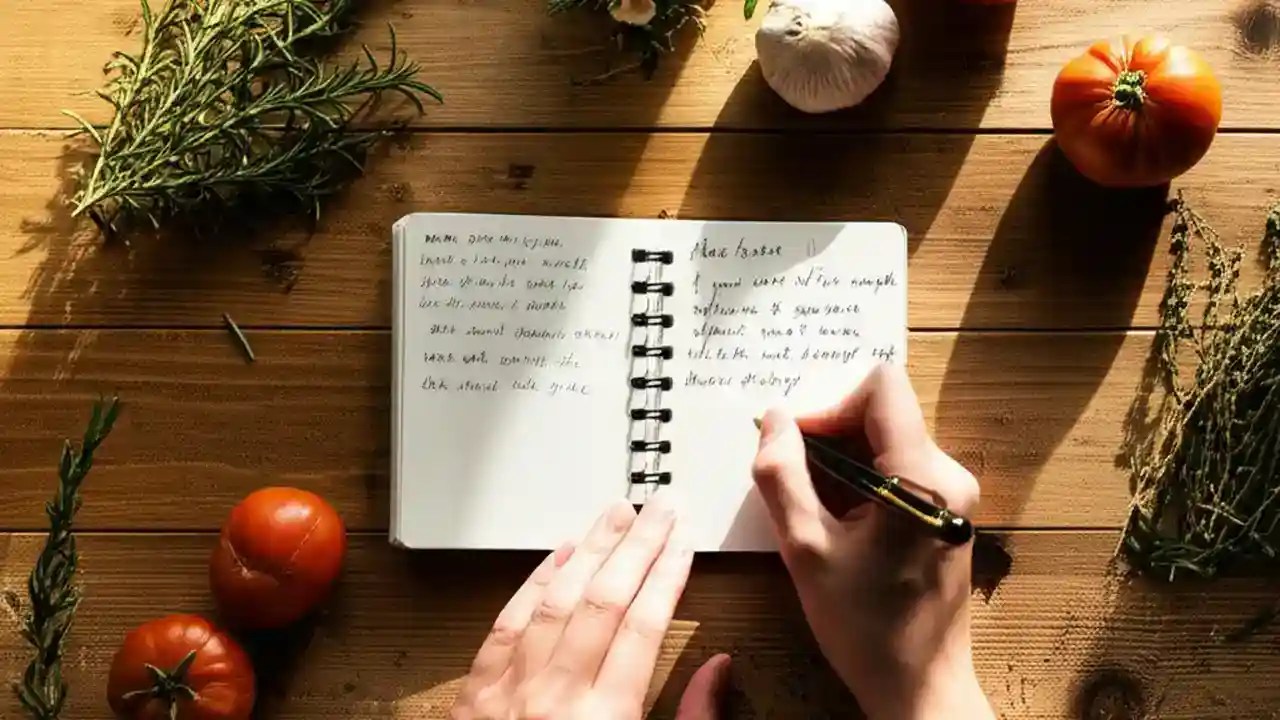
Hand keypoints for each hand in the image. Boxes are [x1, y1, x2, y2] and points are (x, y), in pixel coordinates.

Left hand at [450, 494, 732, 719]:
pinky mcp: (476, 700)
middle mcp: (555, 700)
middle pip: (602, 598)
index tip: (683, 537)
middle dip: (636, 545)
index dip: (668, 571)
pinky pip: (505, 625)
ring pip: (552, 600)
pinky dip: (531, 584)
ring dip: (587, 550)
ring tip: (613, 514)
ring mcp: (510, 695)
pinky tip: (555, 557)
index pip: (645, 623)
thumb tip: (720, 670)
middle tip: (659, 506)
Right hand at [751, 364, 993, 719]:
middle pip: (880, 413)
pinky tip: (832, 522)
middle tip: (787, 476)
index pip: (881, 386)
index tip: (794, 443)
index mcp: (924, 477)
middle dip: (827, 435)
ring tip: (807, 508)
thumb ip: (782, 475)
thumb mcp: (806, 549)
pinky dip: (856, 481)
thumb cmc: (865, 626)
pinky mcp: (943, 511)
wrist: (920, 686)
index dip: (829, 402)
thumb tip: (773, 418)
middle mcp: (948, 473)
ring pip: (883, 441)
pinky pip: (894, 469)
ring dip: (837, 461)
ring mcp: (951, 493)